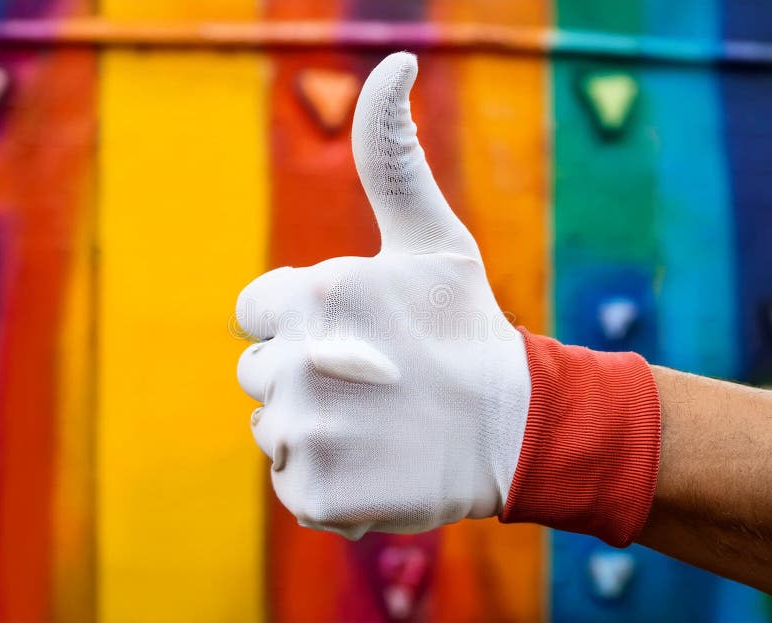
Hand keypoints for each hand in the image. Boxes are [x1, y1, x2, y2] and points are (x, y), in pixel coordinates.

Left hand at [234, 52, 530, 538]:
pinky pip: (293, 480)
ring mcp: (306, 436)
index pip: (255, 314)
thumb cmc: (466, 326)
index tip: (358, 335)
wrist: (516, 425)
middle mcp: (296, 365)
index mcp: (310, 296)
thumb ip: (392, 155)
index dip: (304, 324)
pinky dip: (331, 476)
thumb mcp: (431, 236)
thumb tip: (394, 57)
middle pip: (259, 374)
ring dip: (319, 426)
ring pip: (275, 428)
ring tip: (382, 422)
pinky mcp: (317, 496)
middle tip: (378, 381)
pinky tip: (381, 460)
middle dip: (309, 374)